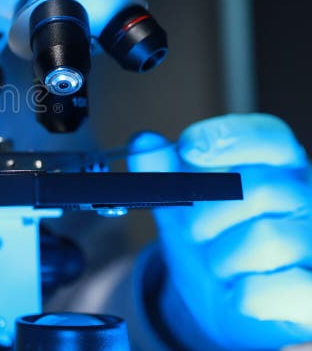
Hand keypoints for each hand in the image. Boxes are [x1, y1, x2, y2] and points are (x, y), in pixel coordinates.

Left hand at [128, 114, 311, 349]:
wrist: (224, 303)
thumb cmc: (209, 244)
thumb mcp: (177, 203)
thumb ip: (159, 172)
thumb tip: (145, 142)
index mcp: (280, 168)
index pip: (268, 135)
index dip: (228, 138)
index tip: (190, 149)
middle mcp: (308, 199)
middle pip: (255, 188)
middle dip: (205, 216)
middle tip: (196, 236)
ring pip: (265, 238)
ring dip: (221, 259)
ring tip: (221, 267)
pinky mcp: (311, 297)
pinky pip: (267, 289)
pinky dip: (241, 295)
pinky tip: (240, 294)